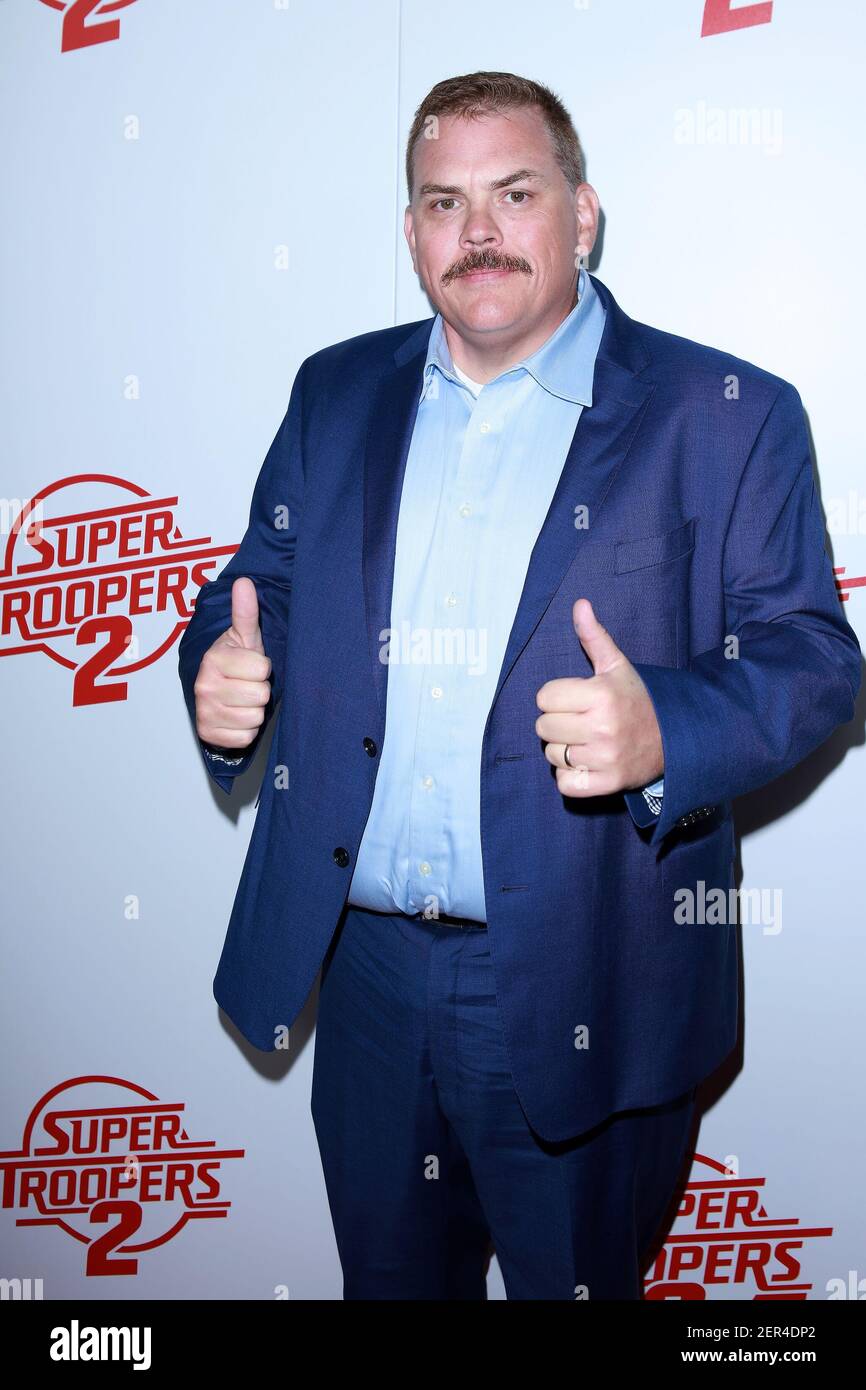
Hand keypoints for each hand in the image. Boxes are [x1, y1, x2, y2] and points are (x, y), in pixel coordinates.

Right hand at [193, 577, 271, 748]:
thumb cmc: (235, 663)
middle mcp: (205, 686)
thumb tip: (243, 582)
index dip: (263, 668)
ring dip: (254, 711)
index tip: (250, 666)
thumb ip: (245, 612)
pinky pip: (246, 737)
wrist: (215, 693)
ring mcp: (205, 711)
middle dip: (259, 690)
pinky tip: (237, 717)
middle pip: (260, 695)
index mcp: (214, 659)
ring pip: (255, 717)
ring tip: (243, 699)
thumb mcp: (243, 637)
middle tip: (247, 684)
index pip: (262, 668)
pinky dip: (246, 730)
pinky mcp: (208, 734)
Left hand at [535, 598, 663, 796]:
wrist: (674, 739)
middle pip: (543, 726)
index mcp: (601, 695)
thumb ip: (594, 637)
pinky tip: (586, 763)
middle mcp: (602, 727)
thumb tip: (580, 604)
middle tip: (580, 721)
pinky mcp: (607, 783)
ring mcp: (605, 758)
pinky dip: (570, 776)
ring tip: (586, 741)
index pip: (544, 698)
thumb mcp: (617, 667)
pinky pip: (564, 783)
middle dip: (558, 722)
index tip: (575, 699)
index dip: (556, 697)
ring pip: (552, 754)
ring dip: (563, 749)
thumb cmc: (638, 700)